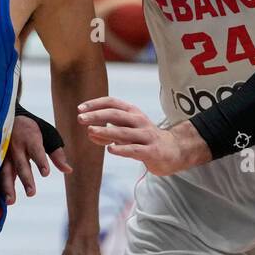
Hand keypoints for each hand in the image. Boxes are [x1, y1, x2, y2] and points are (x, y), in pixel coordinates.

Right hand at [0, 115, 72, 203]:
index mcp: (30, 138)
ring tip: (10, 201)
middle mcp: (15, 145)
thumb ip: (57, 154)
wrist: (5, 117)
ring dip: (7, 186)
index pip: (37, 150)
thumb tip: (69, 171)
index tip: (46, 173)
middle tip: (31, 193)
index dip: (41, 161)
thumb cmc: (30, 130)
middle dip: (26, 178)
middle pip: (21, 163)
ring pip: (4, 170)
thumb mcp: (46, 136)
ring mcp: (2, 152)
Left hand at [77, 96, 207, 175]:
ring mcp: (146, 136)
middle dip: (96, 115)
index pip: (112, 103)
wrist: (175, 150)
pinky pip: (134, 150)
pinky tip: (110, 150)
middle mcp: (139, 121)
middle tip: (80, 118)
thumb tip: (89, 132)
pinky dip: (122, 149)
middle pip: (116, 115)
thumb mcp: (128, 130)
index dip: (95, 104)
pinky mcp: (152, 151)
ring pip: (123, 132)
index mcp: (133, 112)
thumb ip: (109, 131)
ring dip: (105, 131)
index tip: (80, 108)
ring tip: (90, 131)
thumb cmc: (145, 139)